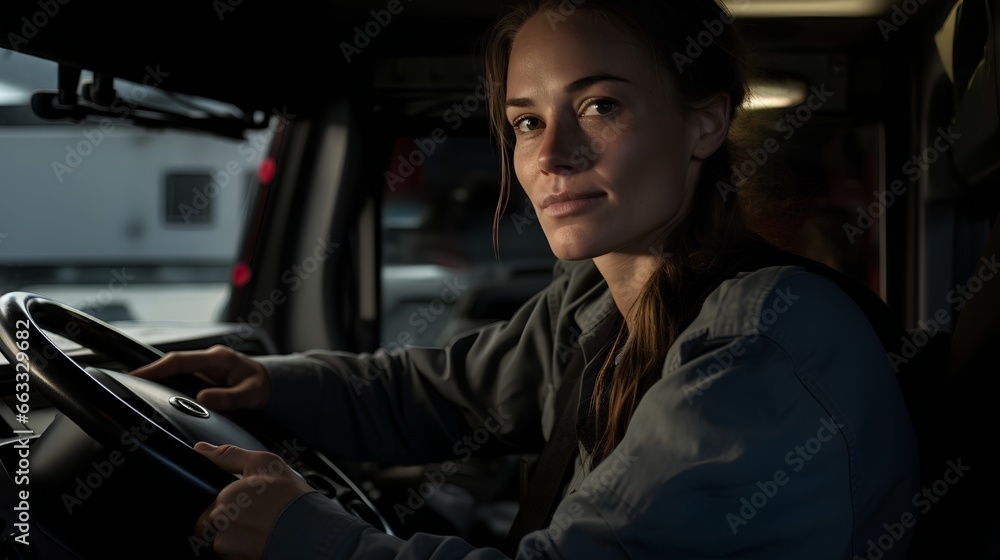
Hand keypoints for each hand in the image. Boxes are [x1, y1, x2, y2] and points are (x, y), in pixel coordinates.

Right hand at [129, 345, 271, 410]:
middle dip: (148, 371)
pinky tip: (152, 391)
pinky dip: (165, 381)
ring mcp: (205, 365)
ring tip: (131, 387)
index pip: (180, 360)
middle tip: (123, 383)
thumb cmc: (261, 387)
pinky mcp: (203, 373)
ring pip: (174, 368)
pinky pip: (180, 375)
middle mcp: (209, 358)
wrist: (270, 384)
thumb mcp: (250, 395)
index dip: (156, 368)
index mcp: (218, 358)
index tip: (136, 376)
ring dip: (155, 376)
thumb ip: (228, 397)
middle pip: (171, 362)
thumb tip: (202, 399)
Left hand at [191, 442, 313, 558]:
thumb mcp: (265, 463)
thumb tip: (201, 448)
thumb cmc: (291, 499)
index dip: (232, 503)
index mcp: (224, 496)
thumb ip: (229, 455)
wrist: (311, 533)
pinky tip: (262, 542)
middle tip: (259, 518)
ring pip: (223, 540)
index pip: (212, 502)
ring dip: (238, 537)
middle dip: (232, 520)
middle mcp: (220, 522)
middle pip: (215, 523)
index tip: (251, 504)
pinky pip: (232, 555)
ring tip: (263, 531)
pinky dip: (244, 550)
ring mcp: (226, 545)